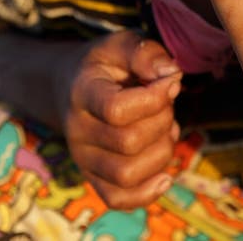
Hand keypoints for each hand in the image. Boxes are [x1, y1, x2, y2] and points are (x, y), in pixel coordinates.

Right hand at [57, 31, 181, 208]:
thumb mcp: (121, 44)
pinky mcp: (93, 178)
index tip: (172, 82)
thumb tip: (172, 75)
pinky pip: (119, 199)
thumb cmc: (105, 64)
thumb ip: (146, 53)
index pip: (117, 109)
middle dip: (162, 120)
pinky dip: (149, 191)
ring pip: (128, 174)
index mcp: (82, 93)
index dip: (155, 98)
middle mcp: (77, 131)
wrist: (71, 86)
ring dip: (161, 152)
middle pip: (129, 142)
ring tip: (166, 128)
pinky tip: (165, 172)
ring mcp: (83, 158)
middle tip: (167, 102)